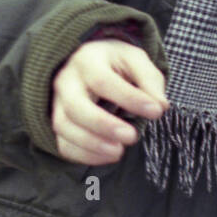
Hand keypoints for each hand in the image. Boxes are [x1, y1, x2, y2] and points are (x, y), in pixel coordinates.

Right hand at [52, 38, 169, 165]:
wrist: (85, 61)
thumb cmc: (113, 62)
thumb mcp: (134, 60)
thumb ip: (149, 79)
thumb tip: (160, 105)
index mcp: (87, 61)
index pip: (103, 81)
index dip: (129, 98)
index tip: (155, 111)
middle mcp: (67, 81)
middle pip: (75, 106)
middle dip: (104, 125)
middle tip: (131, 136)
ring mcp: (57, 103)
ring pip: (64, 127)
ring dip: (92, 144)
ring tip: (119, 151)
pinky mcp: (56, 123)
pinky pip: (63, 144)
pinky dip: (84, 155)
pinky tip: (108, 156)